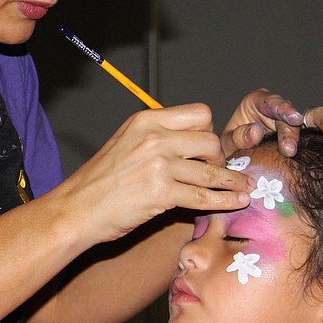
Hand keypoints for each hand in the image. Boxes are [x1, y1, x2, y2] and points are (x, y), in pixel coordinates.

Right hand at [52, 104, 252, 247]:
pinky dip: (224, 201)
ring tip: (245, 188)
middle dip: (220, 157)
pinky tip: (236, 203)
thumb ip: (157, 137)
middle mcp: (154, 137)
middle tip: (219, 171)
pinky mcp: (161, 193)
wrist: (76, 209)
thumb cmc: (100, 181)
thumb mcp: (126, 143)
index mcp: (146, 120)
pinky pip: (203, 196)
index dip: (209, 131)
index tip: (208, 148)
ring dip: (232, 181)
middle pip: (210, 140)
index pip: (199, 113)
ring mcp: (158, 164)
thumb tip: (193, 144)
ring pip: (211, 169)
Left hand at [220, 88, 322, 156]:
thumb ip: (239, 137)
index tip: (291, 117)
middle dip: (295, 130)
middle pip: (293, 112)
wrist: (239, 163)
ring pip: (313, 115)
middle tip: (292, 149)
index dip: (282, 108)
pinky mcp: (307, 132)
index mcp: (256, 103)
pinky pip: (322, 126)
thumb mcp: (227, 144)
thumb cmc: (231, 150)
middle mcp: (279, 108)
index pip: (269, 102)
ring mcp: (295, 120)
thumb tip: (255, 131)